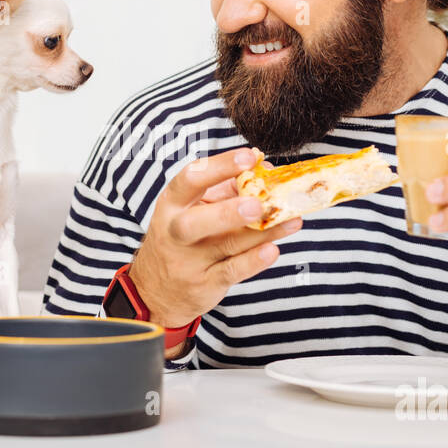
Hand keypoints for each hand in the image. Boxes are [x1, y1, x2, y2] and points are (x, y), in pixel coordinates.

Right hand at [129, 147, 301, 342]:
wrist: (157, 290)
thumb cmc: (182, 238)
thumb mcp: (193, 208)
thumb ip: (226, 188)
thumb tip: (264, 168)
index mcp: (172, 203)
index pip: (191, 180)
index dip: (220, 166)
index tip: (249, 157)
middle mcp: (176, 232)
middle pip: (195, 222)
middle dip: (227, 212)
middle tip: (258, 203)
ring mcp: (190, 261)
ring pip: (226, 246)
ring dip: (260, 233)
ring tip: (290, 220)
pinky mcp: (205, 284)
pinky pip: (232, 272)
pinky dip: (253, 261)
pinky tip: (272, 250)